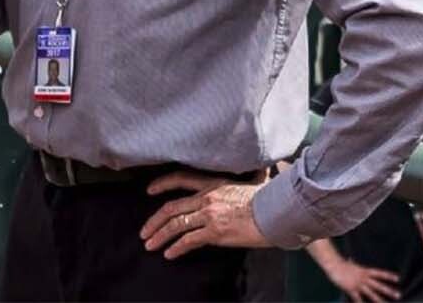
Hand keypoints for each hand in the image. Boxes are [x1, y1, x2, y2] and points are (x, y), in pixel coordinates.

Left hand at [139, 171, 270, 258]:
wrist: (277, 212)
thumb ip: (255, 174)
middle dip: (154, 221)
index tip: (149, 190)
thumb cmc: (271, 198)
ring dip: (160, 236)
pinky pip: (188, 241)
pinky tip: (169, 254)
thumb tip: (263, 168)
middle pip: (171, 208)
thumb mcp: (258, 181)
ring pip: (176, 225)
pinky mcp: (215, 232)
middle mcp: (207, 198)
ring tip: (150, 245)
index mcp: (214, 183)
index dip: (162, 184)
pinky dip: (176, 248)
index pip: (181, 179)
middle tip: (144, 232)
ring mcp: (209, 215)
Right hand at [324, 256, 400, 302]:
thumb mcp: (349, 263)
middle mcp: (363, 278)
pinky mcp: (351, 289)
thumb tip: (351, 259)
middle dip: (389, 290)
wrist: (333, 265)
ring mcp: (357, 284)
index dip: (388, 276)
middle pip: (378, 285)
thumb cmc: (340, 264)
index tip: (398, 278)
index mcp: (364, 271)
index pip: (379, 273)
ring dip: (379, 299)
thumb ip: (352, 263)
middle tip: (399, 295)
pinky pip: (357, 298)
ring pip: (371, 293)